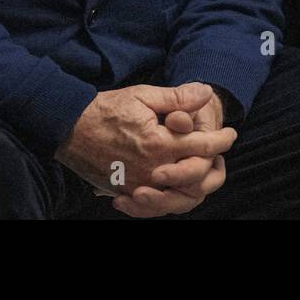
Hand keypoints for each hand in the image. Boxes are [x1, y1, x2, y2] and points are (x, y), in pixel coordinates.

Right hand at [54, 83, 235, 215]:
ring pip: (179, 198)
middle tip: (218, 154)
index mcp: (158, 144)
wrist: (69, 128)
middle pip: (196, 178)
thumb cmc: (106, 109)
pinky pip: (154, 206)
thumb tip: (205, 92)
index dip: (221, 139)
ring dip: (195, 186)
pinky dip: (169, 201)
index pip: (202, 146)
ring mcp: (138, 185)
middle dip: (213, 165)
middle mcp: (151, 170)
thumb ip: (177, 98)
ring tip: (202, 171)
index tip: (230, 133)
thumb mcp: (143, 95)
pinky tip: (174, 190)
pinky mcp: (126, 192)